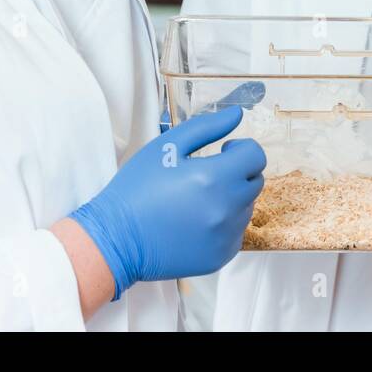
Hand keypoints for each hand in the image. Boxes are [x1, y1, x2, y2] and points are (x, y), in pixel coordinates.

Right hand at [68, 82, 266, 299]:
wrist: (116, 240)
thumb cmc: (137, 189)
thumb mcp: (167, 147)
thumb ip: (207, 127)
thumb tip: (238, 113)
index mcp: (215, 177)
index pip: (256, 156)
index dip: (241, 149)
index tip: (222, 152)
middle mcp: (227, 209)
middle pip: (255, 181)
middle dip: (238, 172)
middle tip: (208, 175)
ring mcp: (225, 236)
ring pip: (247, 207)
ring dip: (232, 198)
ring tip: (198, 200)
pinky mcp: (221, 257)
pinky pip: (237, 233)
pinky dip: (225, 224)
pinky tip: (197, 221)